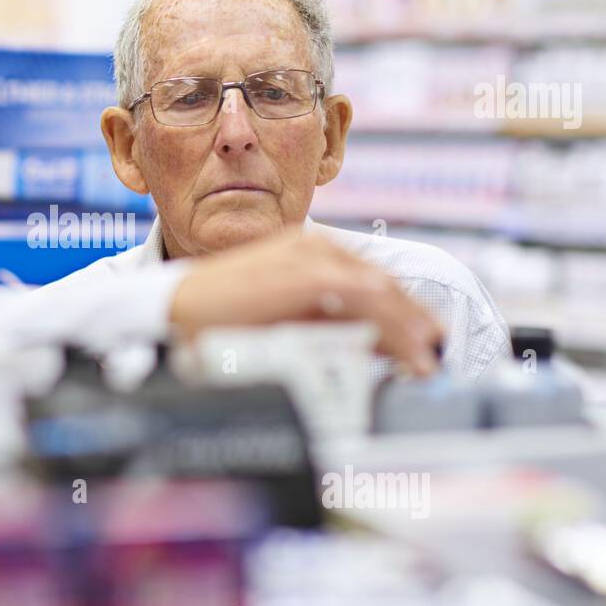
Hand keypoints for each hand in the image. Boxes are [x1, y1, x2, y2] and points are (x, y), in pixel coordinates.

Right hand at [168, 225, 443, 374]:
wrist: (170, 309)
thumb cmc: (213, 317)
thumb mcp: (275, 315)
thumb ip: (314, 321)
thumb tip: (363, 348)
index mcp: (303, 249)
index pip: (366, 278)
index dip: (401, 311)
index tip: (422, 339)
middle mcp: (311, 245)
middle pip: (380, 283)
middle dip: (413, 320)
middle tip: (435, 354)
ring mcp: (310, 255)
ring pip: (379, 291)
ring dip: (409, 328)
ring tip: (427, 361)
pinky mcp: (307, 273)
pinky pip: (365, 300)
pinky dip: (394, 329)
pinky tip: (406, 355)